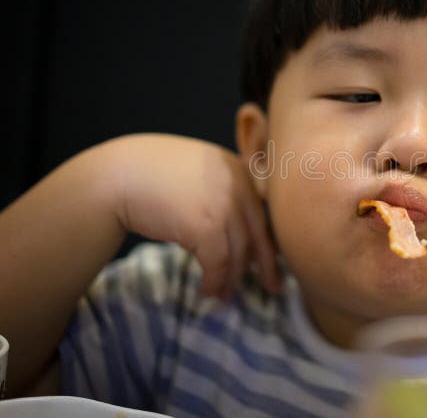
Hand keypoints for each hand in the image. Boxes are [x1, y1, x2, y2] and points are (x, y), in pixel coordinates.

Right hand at [110, 134, 280, 297]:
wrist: (116, 176)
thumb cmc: (149, 175)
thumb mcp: (197, 172)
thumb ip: (221, 190)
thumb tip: (238, 229)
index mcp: (236, 168)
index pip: (261, 210)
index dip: (268, 239)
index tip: (273, 259)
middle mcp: (237, 184)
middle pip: (258, 232)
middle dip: (267, 263)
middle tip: (273, 287)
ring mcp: (224, 204)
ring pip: (239, 252)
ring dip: (232, 278)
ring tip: (225, 296)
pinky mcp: (206, 226)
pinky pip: (219, 262)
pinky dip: (215, 280)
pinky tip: (207, 290)